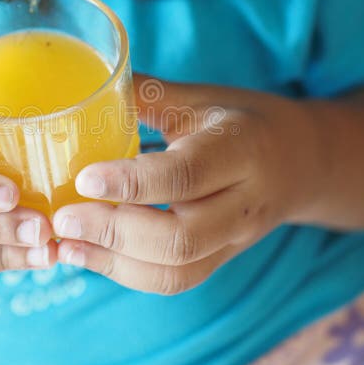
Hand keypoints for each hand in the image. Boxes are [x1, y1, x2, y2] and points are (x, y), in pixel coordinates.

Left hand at [54, 75, 320, 294]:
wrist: (300, 161)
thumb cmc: (241, 120)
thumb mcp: (200, 98)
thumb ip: (146, 93)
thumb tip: (82, 85)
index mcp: (240, 149)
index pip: (186, 175)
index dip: (132, 183)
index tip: (83, 179)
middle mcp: (242, 203)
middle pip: (181, 238)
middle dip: (113, 233)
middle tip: (63, 218)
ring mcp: (234, 240)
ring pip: (176, 271)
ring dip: (113, 262)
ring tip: (65, 245)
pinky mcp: (220, 261)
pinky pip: (173, 280)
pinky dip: (125, 273)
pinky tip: (88, 255)